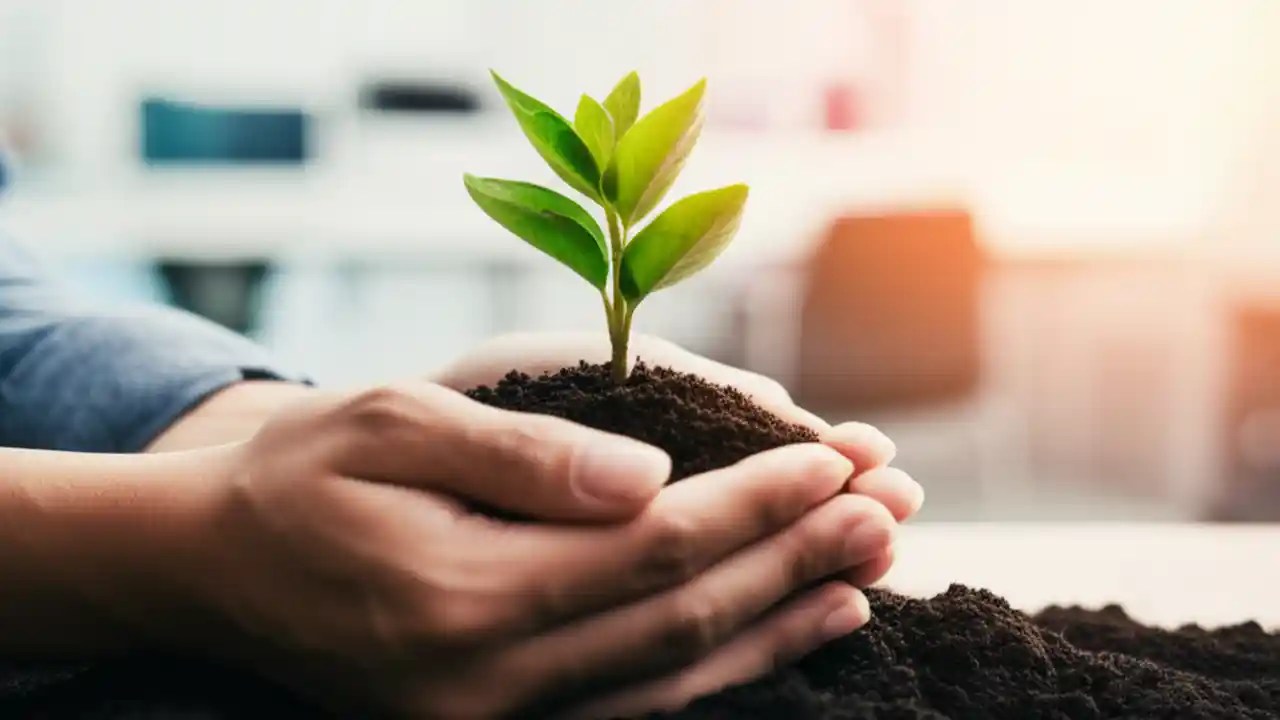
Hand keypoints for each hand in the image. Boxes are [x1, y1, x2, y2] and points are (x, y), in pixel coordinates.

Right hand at [180, 380, 894, 716]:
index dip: (759, 500)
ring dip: (783, 618)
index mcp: (462, 592)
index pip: (655, 545)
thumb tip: (654, 475)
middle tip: (888, 506)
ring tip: (870, 568)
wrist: (215, 564)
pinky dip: (726, 667)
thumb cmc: (305, 472)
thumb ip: (526, 455)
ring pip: (677, 674)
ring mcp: (492, 719)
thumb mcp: (395, 423)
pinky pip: (639, 706)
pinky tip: (791, 631)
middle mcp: (486, 678)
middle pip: (682, 614)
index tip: (837, 454)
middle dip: (796, 554)